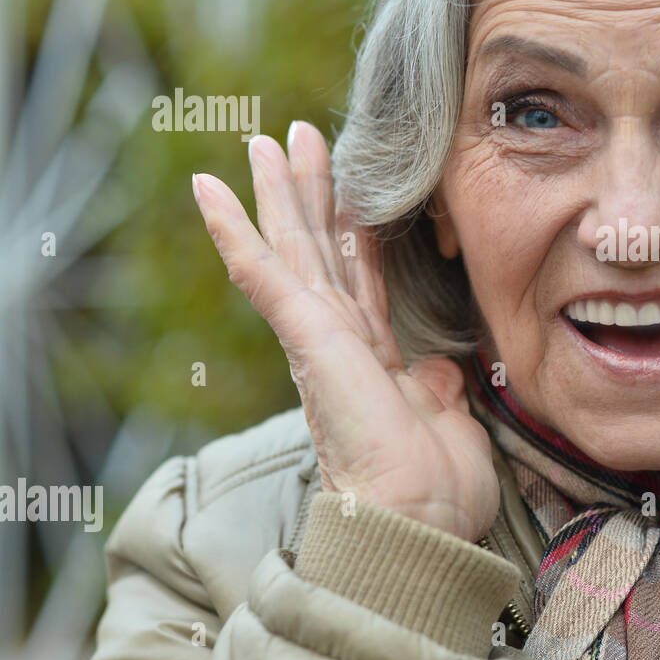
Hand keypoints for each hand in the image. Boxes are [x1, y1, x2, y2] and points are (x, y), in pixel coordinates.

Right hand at [191, 122, 497, 540]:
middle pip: (321, 249)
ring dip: (277, 194)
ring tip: (263, 141)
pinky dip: (235, 230)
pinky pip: (264, 275)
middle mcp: (340, 341)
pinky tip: (209, 188)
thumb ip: (437, 386)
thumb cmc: (436, 488)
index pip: (361, 276)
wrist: (418, 522)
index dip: (355, 230)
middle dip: (310, 192)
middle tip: (298, 136)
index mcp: (373, 357)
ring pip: (293, 248)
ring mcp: (319, 338)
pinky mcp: (308, 338)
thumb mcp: (449, 420)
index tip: (353, 188)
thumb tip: (441, 370)